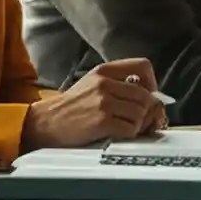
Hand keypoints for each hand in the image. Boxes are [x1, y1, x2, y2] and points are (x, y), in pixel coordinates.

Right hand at [21, 58, 164, 149]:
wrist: (48, 122)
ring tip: (126, 126)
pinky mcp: (102, 121)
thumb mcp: (92, 83)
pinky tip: (118, 133)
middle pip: (146, 95)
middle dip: (148, 110)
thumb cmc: (72, 105)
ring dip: (138, 124)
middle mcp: (105, 83)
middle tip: (141, 119)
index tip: (148, 94)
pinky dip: (130, 134)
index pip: (143, 66)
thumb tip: (149, 94)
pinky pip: (131, 129)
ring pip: (141, 113)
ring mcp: (104, 102)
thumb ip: (117, 83)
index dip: (152, 82)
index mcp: (104, 70)